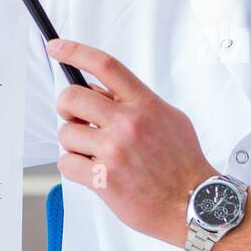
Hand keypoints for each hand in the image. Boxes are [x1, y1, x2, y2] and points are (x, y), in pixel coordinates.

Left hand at [47, 39, 217, 247]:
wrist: (194, 203)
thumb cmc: (183, 164)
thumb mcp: (170, 119)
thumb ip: (138, 103)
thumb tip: (101, 91)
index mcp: (145, 104)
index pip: (105, 66)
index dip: (75, 52)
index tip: (56, 48)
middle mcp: (128, 124)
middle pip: (72, 97)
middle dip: (66, 106)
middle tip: (76, 117)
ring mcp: (114, 151)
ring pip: (66, 133)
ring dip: (75, 142)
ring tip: (96, 153)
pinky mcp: (103, 179)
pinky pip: (67, 162)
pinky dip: (75, 166)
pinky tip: (94, 170)